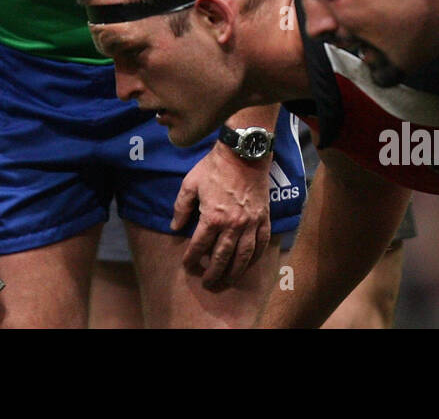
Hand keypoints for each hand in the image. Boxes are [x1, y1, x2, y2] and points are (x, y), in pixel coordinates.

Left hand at [171, 141, 270, 290]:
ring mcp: (250, 223)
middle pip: (222, 258)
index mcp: (212, 217)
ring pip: (243, 256)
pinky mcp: (264, 218)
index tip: (188, 266)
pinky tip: (248, 265)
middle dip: (213, 274)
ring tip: (227, 282)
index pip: (199, 246)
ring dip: (235, 273)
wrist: (244, 153)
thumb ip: (181, 207)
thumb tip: (174, 227)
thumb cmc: (214, 167)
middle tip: (208, 284)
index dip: (192, 259)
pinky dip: (255, 258)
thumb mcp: (190, 184)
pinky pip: (261, 244)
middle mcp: (233, 225)